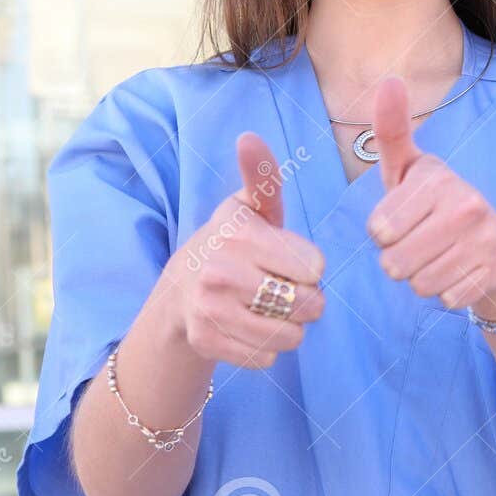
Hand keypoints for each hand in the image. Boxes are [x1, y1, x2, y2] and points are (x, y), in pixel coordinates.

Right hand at [165, 133, 326, 367]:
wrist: (179, 292)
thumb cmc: (232, 244)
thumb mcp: (250, 209)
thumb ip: (261, 177)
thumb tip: (248, 137)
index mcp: (240, 235)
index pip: (316, 267)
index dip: (309, 267)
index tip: (285, 260)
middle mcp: (220, 271)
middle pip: (310, 304)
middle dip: (306, 300)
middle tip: (280, 288)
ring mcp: (210, 309)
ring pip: (291, 335)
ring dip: (290, 327)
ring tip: (266, 308)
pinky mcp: (206, 342)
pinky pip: (268, 358)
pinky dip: (267, 348)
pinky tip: (248, 327)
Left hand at [367, 76, 495, 320]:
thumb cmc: (439, 206)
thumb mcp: (411, 170)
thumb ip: (392, 130)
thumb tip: (390, 79)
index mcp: (438, 179)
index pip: (378, 229)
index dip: (384, 233)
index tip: (405, 220)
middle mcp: (466, 204)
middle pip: (394, 262)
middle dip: (399, 261)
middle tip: (421, 244)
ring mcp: (484, 239)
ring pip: (418, 284)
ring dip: (422, 279)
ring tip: (440, 258)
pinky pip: (444, 299)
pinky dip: (447, 294)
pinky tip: (460, 274)